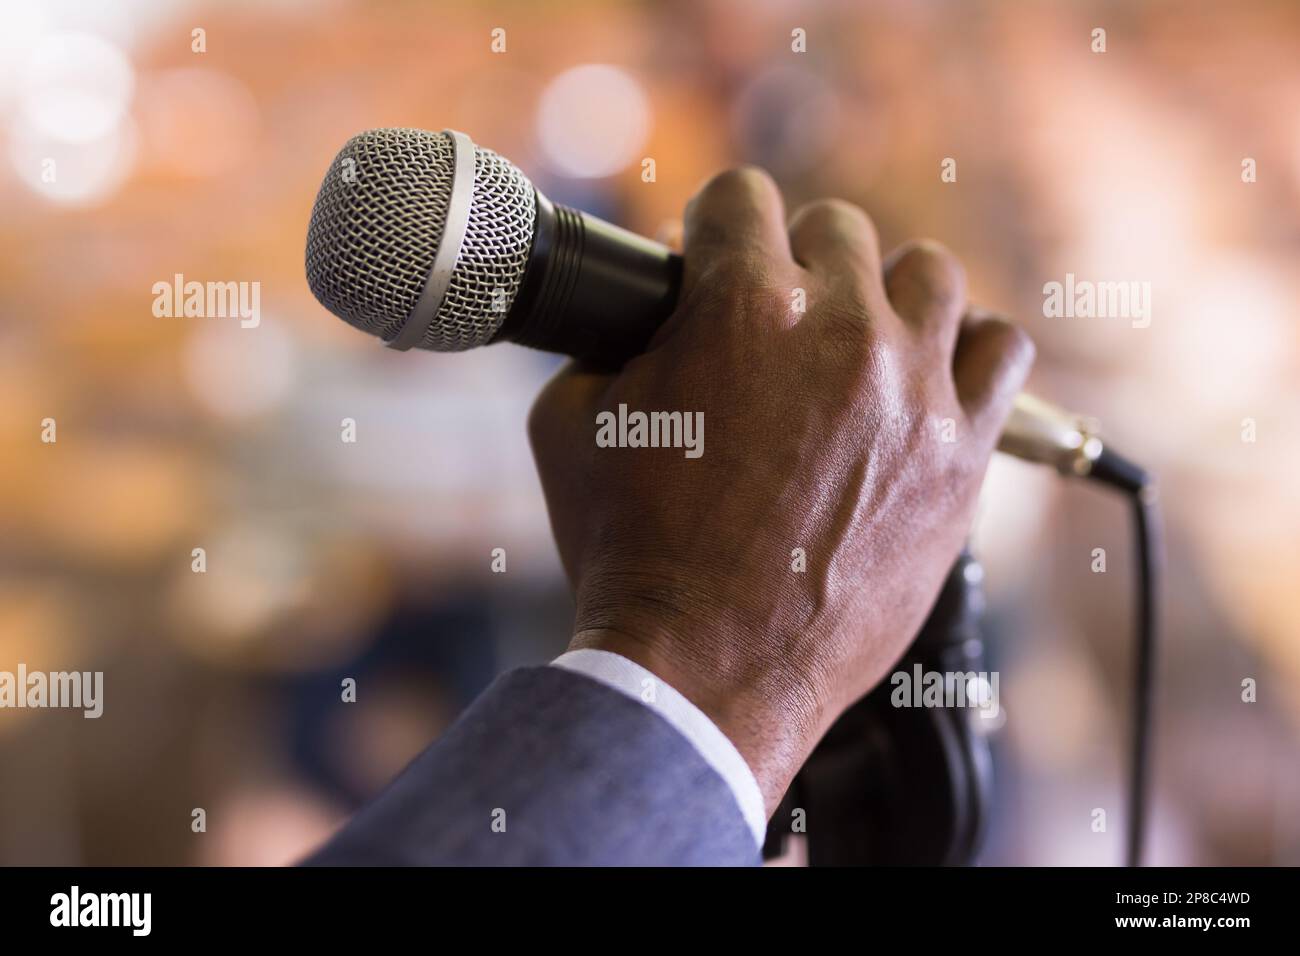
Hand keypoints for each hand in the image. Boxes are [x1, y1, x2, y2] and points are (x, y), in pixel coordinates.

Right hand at [528, 168, 1033, 813]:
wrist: (704, 667)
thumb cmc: (631, 552)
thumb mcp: (569, 425)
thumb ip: (607, 343)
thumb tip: (643, 317)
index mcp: (741, 307)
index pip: (741, 195)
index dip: (715, 225)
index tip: (712, 258)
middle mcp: (840, 330)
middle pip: (838, 227)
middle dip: (795, 259)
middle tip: (773, 315)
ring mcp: (913, 391)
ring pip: (929, 273)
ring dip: (885, 292)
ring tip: (856, 336)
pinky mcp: (960, 455)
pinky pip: (1002, 352)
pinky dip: (967, 349)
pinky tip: (930, 375)